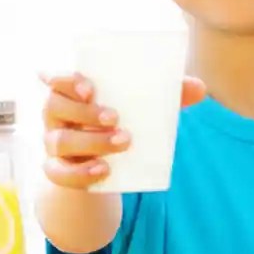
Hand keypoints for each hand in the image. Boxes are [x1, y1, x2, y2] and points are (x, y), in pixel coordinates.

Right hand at [40, 72, 205, 188]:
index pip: (56, 79)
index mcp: (72, 92)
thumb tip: (199, 88)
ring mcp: (54, 143)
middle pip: (55, 107)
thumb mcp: (143, 109)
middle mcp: (56, 115)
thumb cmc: (122, 122)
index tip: (90, 87)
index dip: (66, 80)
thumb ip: (170, 96)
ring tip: (123, 142)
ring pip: (60, 141)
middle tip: (115, 117)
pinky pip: (58, 173)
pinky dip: (79, 174)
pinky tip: (103, 171)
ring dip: (91, 142)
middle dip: (84, 112)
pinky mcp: (58, 170)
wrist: (102, 165)